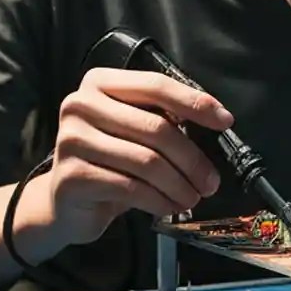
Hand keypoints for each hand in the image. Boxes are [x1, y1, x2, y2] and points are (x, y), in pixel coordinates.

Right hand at [48, 67, 233, 243]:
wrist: (66, 202)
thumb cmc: (108, 162)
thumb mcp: (133, 132)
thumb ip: (162, 118)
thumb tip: (215, 122)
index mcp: (100, 83)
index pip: (156, 86)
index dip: (195, 103)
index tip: (224, 121)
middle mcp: (80, 105)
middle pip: (155, 128)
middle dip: (192, 158)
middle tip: (210, 181)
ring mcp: (72, 140)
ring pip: (147, 162)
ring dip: (179, 184)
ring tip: (192, 197)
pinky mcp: (72, 176)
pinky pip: (131, 188)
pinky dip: (159, 201)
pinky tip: (169, 207)